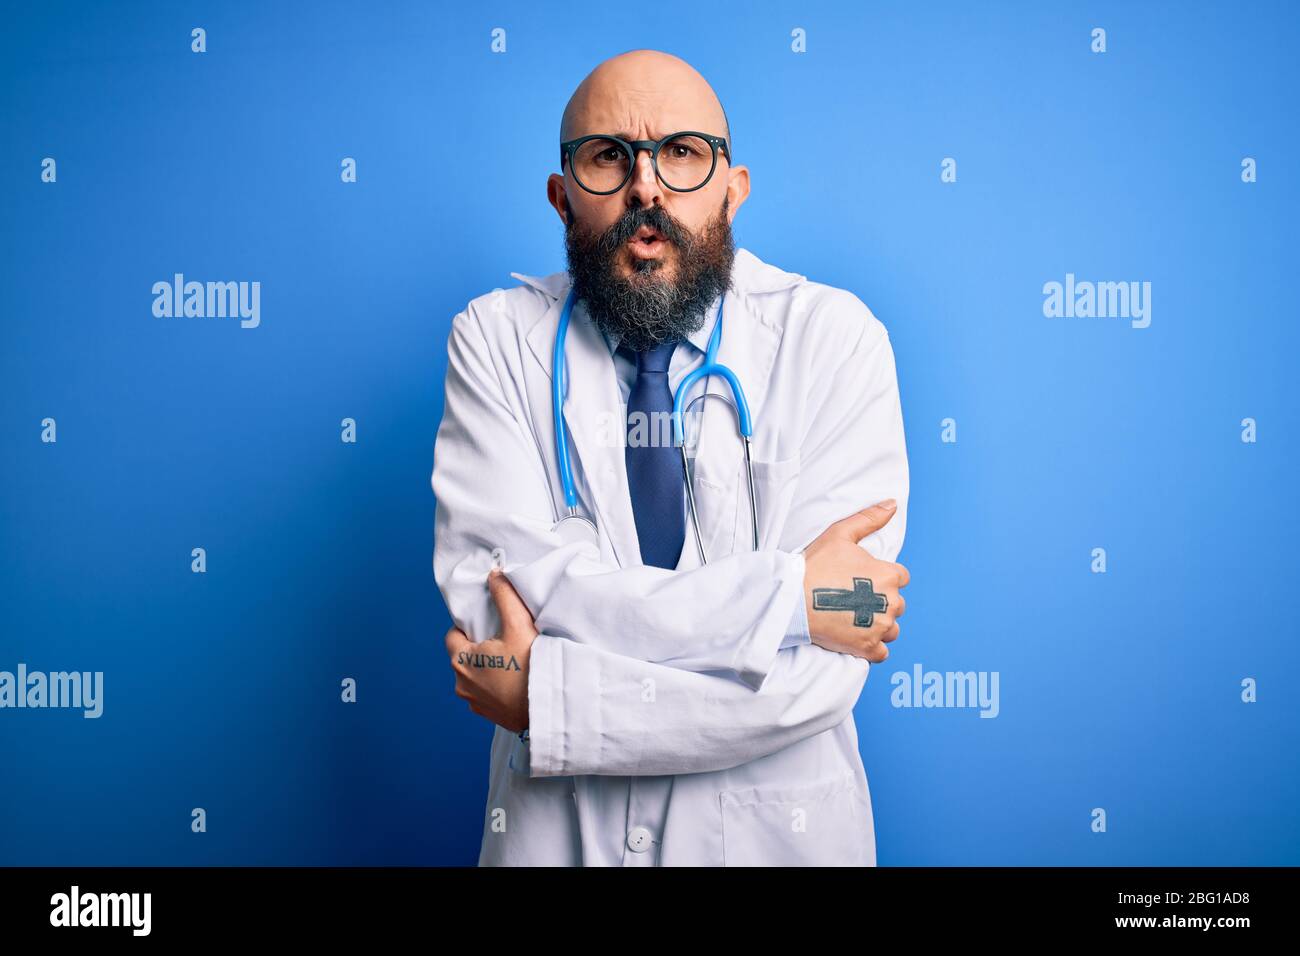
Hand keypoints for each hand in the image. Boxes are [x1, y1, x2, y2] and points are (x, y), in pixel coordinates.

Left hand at [445, 568, 537, 732]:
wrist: (548, 707)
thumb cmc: (531, 666)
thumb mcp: (518, 624)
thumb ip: (504, 596)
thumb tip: (494, 574)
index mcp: (460, 661)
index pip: (453, 635)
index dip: (469, 627)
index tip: (489, 625)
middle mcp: (461, 684)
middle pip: (464, 656)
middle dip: (480, 647)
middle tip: (505, 641)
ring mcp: (474, 702)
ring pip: (475, 676)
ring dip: (488, 669)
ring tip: (513, 662)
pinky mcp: (489, 715)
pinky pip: (487, 694)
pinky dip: (497, 687)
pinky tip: (516, 681)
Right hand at [802, 499, 909, 662]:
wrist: (792, 598)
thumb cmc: (814, 564)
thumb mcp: (840, 534)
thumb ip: (869, 519)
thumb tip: (893, 503)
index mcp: (888, 575)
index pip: (901, 577)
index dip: (883, 578)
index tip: (861, 580)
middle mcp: (890, 602)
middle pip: (897, 604)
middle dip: (881, 602)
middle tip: (853, 599)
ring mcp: (880, 627)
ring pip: (892, 629)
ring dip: (879, 625)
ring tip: (854, 618)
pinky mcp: (867, 648)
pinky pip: (882, 653)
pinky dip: (872, 648)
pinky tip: (855, 637)